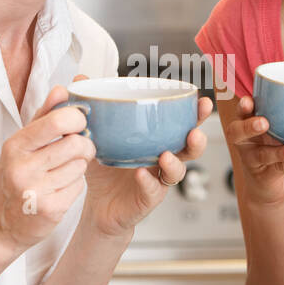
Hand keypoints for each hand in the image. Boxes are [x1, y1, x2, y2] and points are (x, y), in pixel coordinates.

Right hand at [0, 84, 95, 253]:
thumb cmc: (14, 176)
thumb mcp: (21, 144)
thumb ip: (44, 115)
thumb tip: (62, 88)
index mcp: (16, 145)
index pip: (58, 121)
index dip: (77, 120)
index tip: (78, 125)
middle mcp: (22, 167)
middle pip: (76, 144)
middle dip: (84, 146)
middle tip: (79, 149)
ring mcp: (35, 190)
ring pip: (80, 166)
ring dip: (78, 167)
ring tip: (64, 171)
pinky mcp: (49, 209)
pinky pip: (79, 187)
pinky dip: (75, 186)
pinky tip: (61, 188)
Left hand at [77, 74, 213, 237]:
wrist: (96, 206)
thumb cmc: (103, 169)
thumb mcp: (95, 135)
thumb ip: (91, 108)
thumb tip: (81, 78)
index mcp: (157, 140)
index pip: (181, 124)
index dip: (195, 114)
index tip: (203, 101)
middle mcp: (162, 158)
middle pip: (189, 147)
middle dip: (197, 137)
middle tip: (195, 130)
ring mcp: (158, 180)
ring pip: (178, 170)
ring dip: (176, 162)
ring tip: (167, 155)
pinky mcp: (147, 198)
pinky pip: (153, 190)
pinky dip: (148, 182)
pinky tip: (140, 174)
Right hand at [225, 94, 283, 205]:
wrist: (267, 183)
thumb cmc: (270, 147)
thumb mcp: (273, 130)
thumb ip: (282, 117)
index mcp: (245, 126)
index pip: (240, 114)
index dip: (242, 108)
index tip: (248, 101)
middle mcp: (244, 142)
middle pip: (238, 133)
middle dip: (249, 127)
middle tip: (263, 123)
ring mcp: (253, 160)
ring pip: (262, 155)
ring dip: (279, 152)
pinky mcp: (265, 176)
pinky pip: (280, 168)